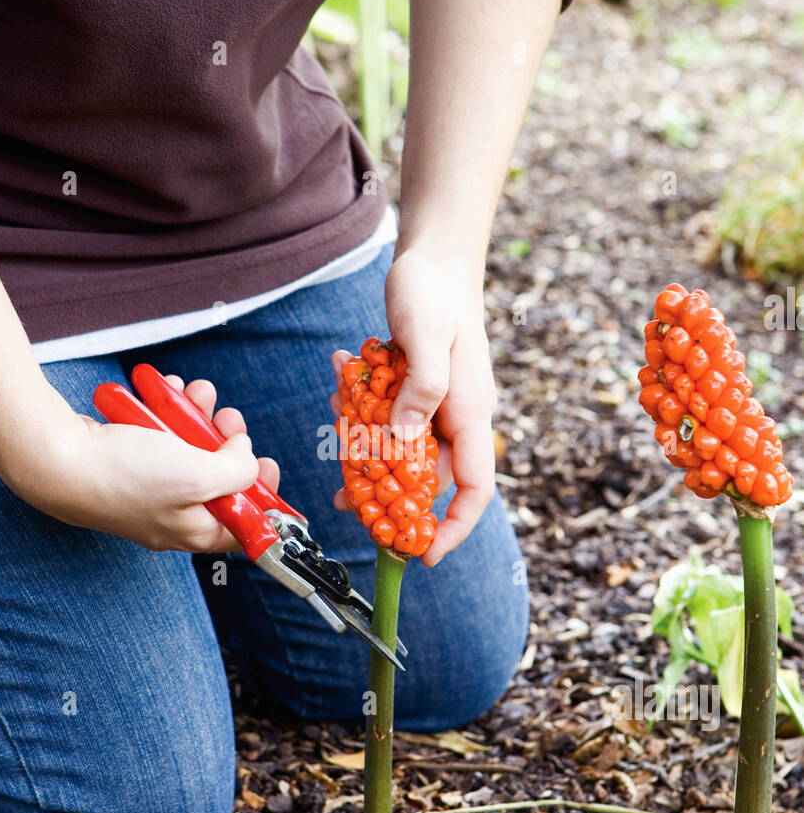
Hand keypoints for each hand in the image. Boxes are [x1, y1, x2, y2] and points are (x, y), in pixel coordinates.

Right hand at [2, 375, 279, 552]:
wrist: (57, 457)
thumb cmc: (124, 475)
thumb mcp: (198, 476)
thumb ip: (235, 472)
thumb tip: (247, 459)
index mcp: (193, 531)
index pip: (242, 525)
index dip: (262, 495)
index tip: (268, 464)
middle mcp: (171, 513)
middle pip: (217, 478)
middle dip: (226, 441)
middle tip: (228, 419)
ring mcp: (147, 486)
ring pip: (188, 448)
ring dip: (197, 416)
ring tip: (196, 393)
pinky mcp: (127, 460)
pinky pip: (160, 435)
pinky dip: (166, 411)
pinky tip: (165, 391)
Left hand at [331, 244, 496, 565]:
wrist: (433, 258)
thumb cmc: (433, 292)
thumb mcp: (425, 335)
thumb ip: (420, 387)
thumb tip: (406, 440)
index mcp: (470, 412)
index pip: (474, 488)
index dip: (452, 527)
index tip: (424, 555)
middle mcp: (455, 416)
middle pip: (428, 478)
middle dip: (389, 494)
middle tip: (348, 501)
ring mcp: (435, 404)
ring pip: (401, 451)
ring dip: (366, 452)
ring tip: (337, 435)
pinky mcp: (414, 391)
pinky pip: (387, 421)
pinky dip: (361, 416)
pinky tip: (340, 392)